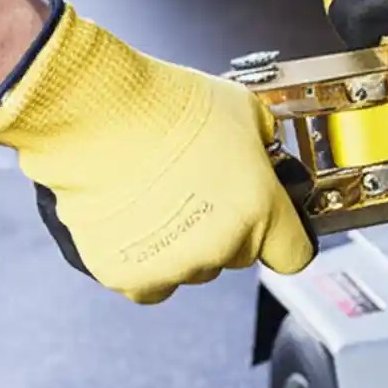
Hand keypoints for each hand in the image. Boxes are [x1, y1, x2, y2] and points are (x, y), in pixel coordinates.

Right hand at [0, 0, 314, 303]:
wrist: (94, 113)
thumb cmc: (164, 105)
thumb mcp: (242, 110)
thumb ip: (263, 141)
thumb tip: (264, 146)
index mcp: (260, 211)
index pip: (293, 254)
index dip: (283, 236)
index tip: (272, 226)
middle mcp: (221, 246)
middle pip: (237, 256)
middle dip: (225, 229)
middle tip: (196, 191)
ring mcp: (173, 265)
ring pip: (190, 269)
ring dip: (181, 245)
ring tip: (156, 199)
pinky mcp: (126, 275)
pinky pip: (147, 283)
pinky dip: (142, 262)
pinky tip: (133, 225)